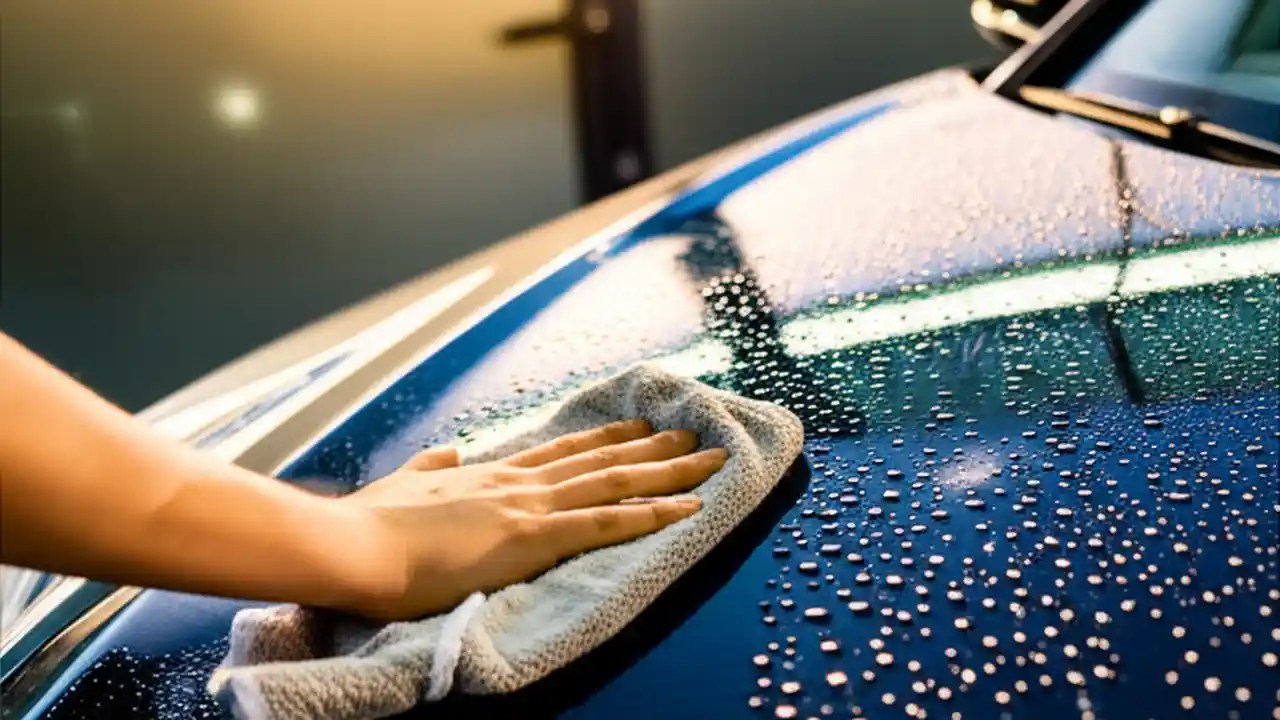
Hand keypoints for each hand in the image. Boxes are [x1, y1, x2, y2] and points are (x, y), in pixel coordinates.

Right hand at [336, 420, 725, 619]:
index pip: (561, 453)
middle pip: (600, 459)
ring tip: (709, 459)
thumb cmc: (369, 527)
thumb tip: (448, 453)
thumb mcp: (401, 487)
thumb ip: (430, 468)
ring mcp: (529, 505)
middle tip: (693, 432)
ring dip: (668, 470)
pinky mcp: (533, 537)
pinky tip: (687, 508)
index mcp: (489, 473)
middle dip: (652, 447)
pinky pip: (608, 523)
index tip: (637, 427)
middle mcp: (518, 481)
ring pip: (616, 482)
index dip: (604, 438)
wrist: (354, 545)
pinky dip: (653, 514)